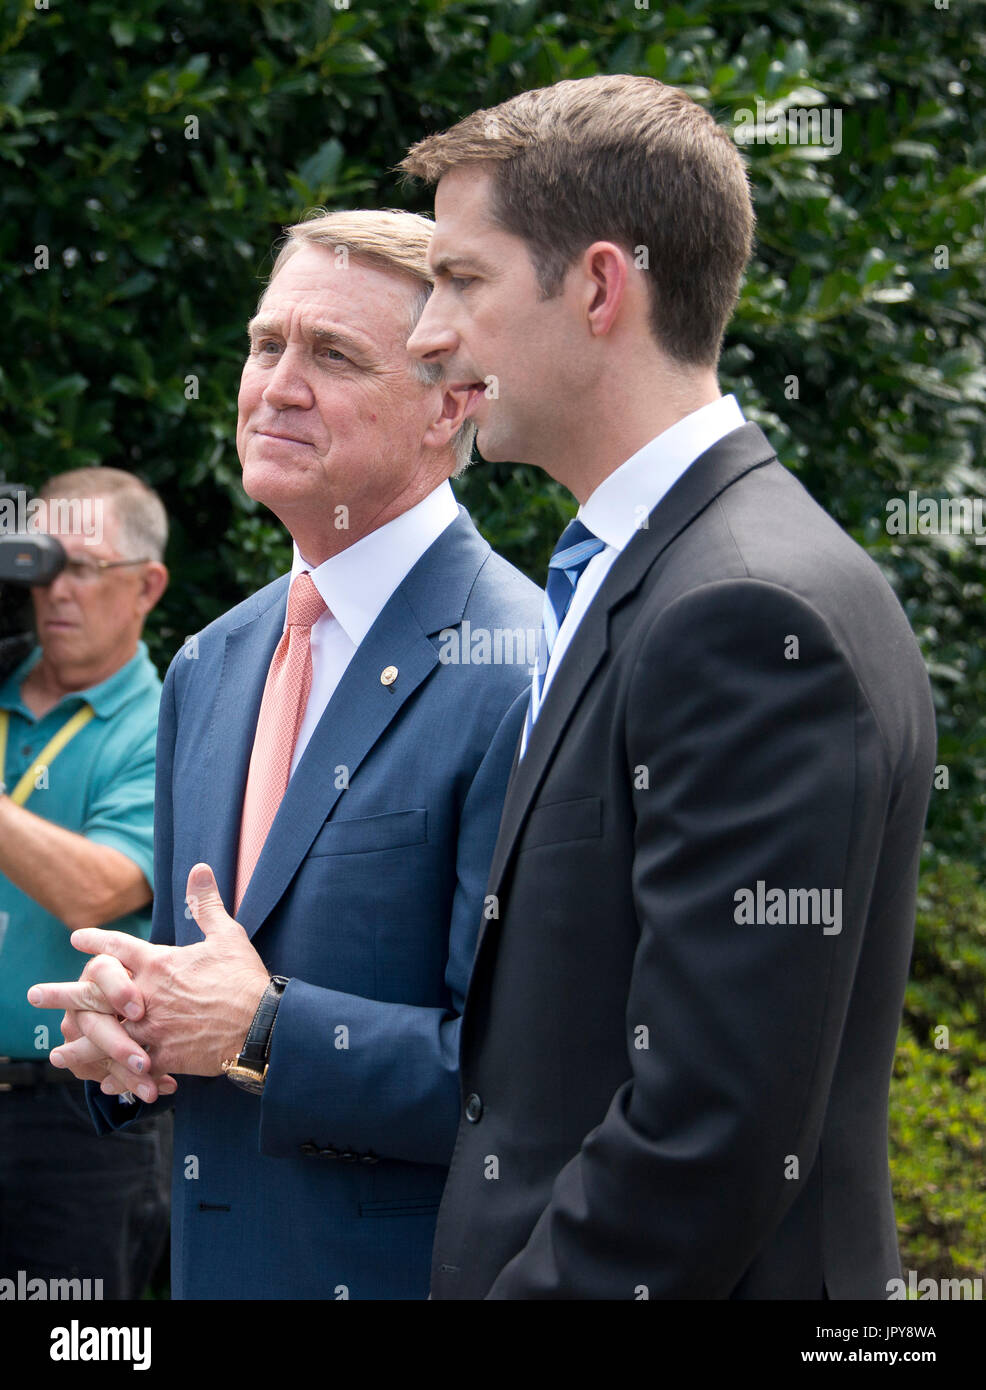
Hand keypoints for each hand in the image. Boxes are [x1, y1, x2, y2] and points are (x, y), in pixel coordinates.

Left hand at [30, 862, 269, 1086]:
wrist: (260, 1023)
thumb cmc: (244, 977)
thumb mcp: (226, 934)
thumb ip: (206, 903)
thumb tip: (199, 868)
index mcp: (160, 963)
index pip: (119, 948)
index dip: (96, 941)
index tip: (77, 938)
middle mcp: (147, 995)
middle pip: (95, 992)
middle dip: (62, 994)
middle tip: (33, 995)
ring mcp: (151, 1028)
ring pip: (104, 1036)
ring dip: (77, 1044)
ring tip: (56, 1050)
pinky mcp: (163, 1057)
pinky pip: (130, 1068)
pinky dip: (114, 1076)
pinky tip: (100, 1081)